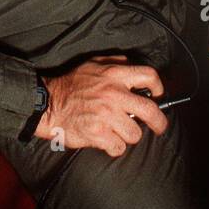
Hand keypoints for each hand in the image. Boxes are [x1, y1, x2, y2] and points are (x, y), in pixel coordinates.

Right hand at [35, 55, 168, 156]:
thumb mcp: (93, 64)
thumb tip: (131, 64)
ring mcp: (106, 115)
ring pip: (135, 133)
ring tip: (117, 130)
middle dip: (159, 122)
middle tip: (159, 127)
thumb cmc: (71, 84)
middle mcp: (113, 94)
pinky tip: (106, 139)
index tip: (158, 95)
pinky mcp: (98, 134)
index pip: (148, 75)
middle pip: (150, 111)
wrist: (48, 103)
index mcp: (114, 74)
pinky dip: (114, 146)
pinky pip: (119, 147)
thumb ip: (114, 62)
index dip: (158, 87)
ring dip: (128, 135)